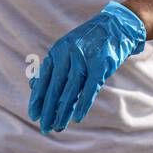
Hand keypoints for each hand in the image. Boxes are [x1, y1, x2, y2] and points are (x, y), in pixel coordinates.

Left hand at [28, 1, 145, 133]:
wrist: (118, 25)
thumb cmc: (92, 41)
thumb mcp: (69, 48)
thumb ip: (53, 66)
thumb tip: (33, 86)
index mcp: (58, 50)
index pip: (44, 78)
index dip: (38, 98)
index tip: (33, 115)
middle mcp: (68, 54)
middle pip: (55, 87)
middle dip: (49, 109)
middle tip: (44, 127)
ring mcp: (84, 59)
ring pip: (70, 90)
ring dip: (63, 111)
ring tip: (58, 126)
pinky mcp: (101, 64)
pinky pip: (90, 88)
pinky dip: (83, 104)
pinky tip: (77, 117)